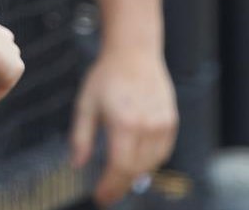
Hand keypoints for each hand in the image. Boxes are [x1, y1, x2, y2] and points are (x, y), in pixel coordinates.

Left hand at [70, 45, 178, 206]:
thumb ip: (81, 138)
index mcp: (124, 123)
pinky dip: (150, 163)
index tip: (100, 198)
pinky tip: (136, 163)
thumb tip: (77, 165)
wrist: (134, 53)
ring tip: (118, 179)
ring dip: (135, 175)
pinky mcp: (171, 121)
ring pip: (151, 164)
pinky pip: (162, 152)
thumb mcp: (85, 105)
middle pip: (136, 170)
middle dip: (120, 186)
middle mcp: (147, 127)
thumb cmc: (106, 76)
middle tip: (107, 194)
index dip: (110, 187)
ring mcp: (163, 125)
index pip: (120, 167)